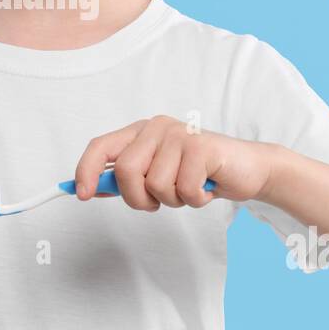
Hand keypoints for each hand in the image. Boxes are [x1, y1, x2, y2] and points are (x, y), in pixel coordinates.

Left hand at [73, 115, 276, 211]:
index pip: (101, 146)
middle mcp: (156, 127)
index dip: (86, 171)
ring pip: (156, 186)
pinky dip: (195, 199)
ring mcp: (179, 134)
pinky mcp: (201, 147)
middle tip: (158, 202)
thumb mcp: (157, 174)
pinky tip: (206, 187)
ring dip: (174, 200)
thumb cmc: (199, 173)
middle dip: (139, 198)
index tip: (81, 194)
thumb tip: (90, 188)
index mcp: (141, 132)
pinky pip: (184, 190)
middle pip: (125, 172)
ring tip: (190, 188)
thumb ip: (127, 179)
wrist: (247, 168)